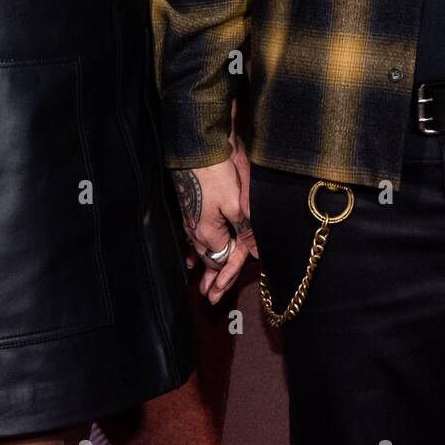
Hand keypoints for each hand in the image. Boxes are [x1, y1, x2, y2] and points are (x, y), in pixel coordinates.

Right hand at [171, 149, 255, 304]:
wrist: (199, 146)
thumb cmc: (220, 173)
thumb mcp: (238, 203)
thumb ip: (245, 231)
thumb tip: (256, 254)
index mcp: (209, 233)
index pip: (221, 261)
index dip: (228, 274)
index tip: (226, 290)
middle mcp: (196, 229)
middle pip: (208, 258)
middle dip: (211, 277)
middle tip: (211, 298)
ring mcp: (190, 218)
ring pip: (198, 247)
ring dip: (202, 264)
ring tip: (198, 281)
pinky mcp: (188, 205)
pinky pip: (191, 234)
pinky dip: (194, 247)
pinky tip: (191, 253)